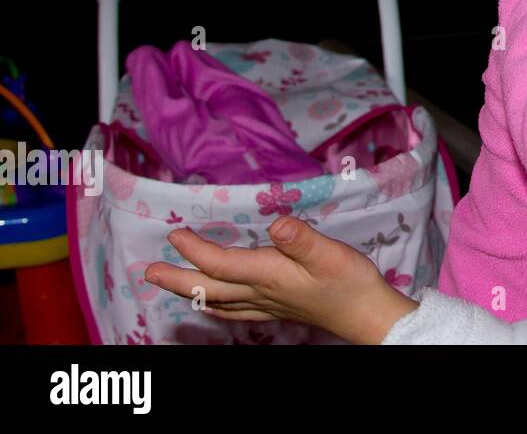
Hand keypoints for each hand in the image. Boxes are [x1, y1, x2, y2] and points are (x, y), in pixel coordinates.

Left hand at [145, 216, 417, 344]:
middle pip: (210, 287)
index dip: (196, 250)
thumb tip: (276, 223)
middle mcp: (261, 292)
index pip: (222, 264)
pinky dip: (216, 303)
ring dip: (191, 291)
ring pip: (219, 300)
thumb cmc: (350, 282)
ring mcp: (267, 303)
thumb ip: (301, 239)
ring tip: (169, 283)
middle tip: (149, 271)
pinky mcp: (277, 307)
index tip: (174, 234)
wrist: (367, 313)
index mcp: (270, 275)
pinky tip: (214, 302)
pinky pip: (235, 309)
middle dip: (178, 278)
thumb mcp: (330, 254)